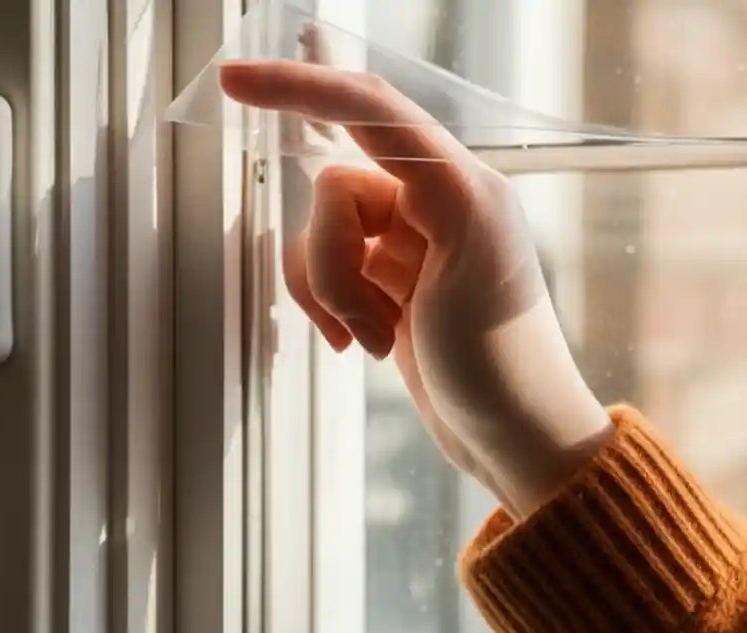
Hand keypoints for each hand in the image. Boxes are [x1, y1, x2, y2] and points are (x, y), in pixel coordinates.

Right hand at [221, 61, 612, 516]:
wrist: (512, 436)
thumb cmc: (504, 360)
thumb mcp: (471, 257)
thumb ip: (412, 187)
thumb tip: (340, 169)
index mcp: (461, 184)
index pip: (369, 111)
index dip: (299, 87)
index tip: (234, 81)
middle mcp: (433, 202)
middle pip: (331, 190)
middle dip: (331, 260)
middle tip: (372, 324)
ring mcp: (404, 245)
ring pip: (319, 234)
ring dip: (334, 294)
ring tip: (378, 340)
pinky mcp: (385, 283)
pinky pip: (322, 270)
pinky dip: (330, 308)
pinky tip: (366, 344)